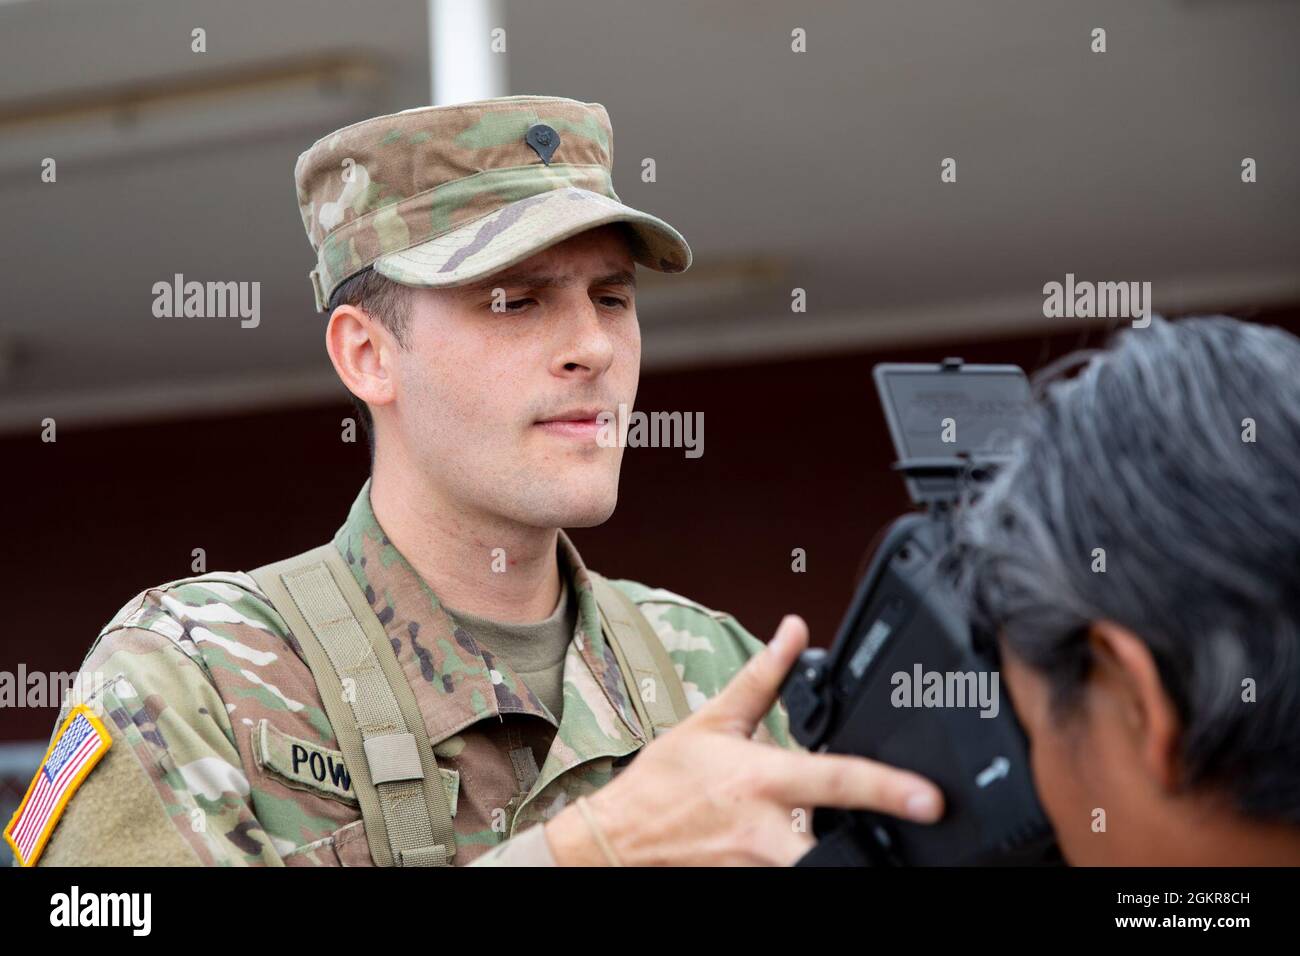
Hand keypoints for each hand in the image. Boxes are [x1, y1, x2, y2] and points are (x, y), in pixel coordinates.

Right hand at [544, 614, 944, 864]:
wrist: (617, 841)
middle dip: (874, 846)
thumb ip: (764, 677)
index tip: (932, 799)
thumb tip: (794, 632)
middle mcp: (765, 829)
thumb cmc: (664, 782)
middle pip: (840, 850)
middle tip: (905, 827)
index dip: (889, 790)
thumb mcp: (713, 721)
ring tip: (841, 831)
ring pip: (817, 867)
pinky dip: (802, 860)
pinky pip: (792, 875)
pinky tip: (799, 844)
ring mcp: (758, 866)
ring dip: (833, 851)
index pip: (837, 780)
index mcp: (762, 778)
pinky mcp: (749, 887)